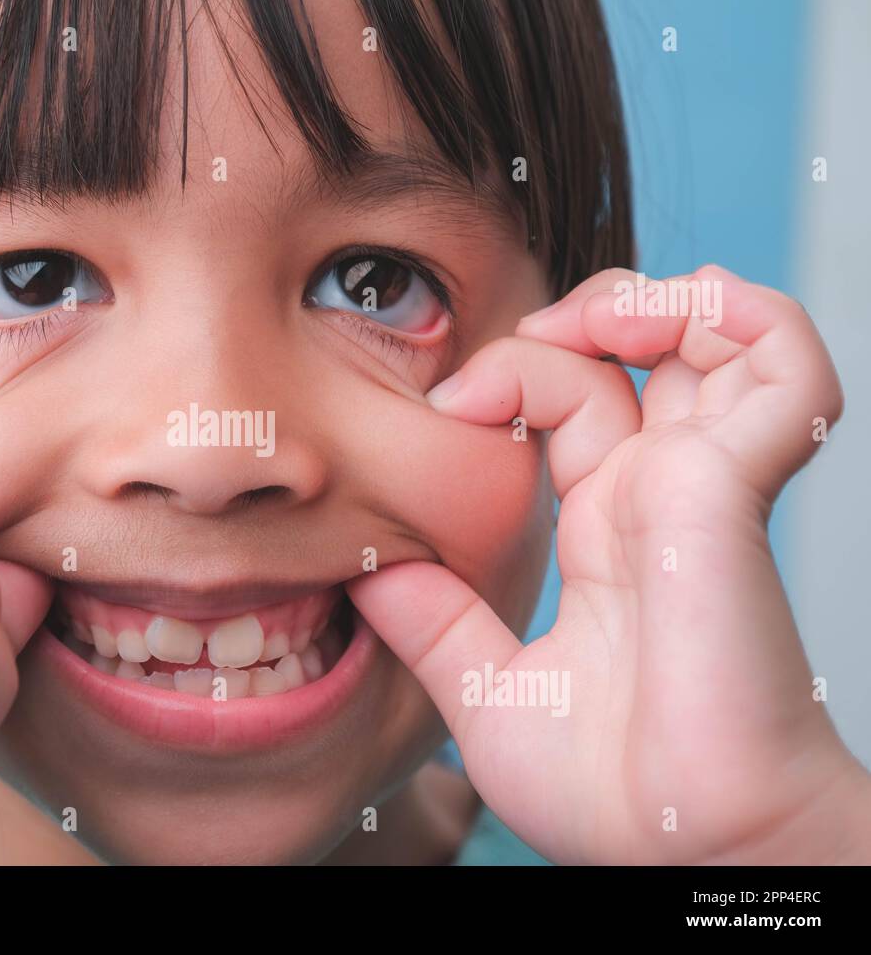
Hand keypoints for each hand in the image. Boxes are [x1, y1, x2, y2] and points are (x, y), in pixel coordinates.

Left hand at [349, 266, 870, 863]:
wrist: (681, 851)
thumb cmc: (611, 791)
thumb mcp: (487, 688)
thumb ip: (431, 620)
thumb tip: (364, 566)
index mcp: (608, 529)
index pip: (577, 403)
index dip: (517, 375)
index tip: (447, 407)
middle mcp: (659, 495)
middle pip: (644, 350)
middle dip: (575, 317)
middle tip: (505, 360)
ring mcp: (702, 487)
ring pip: (720, 334)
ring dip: (649, 301)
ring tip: (585, 328)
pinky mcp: (733, 492)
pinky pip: (787, 375)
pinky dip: (745, 321)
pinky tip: (654, 327)